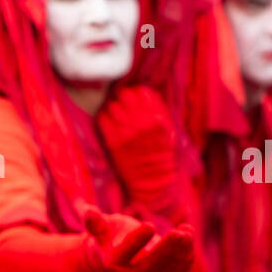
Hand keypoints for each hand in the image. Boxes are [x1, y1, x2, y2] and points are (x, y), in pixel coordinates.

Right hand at [83, 208, 193, 271]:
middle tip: (179, 233)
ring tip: (188, 230)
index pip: (125, 252)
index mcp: (113, 261)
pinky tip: (190, 242)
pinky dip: (185, 261)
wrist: (117, 262)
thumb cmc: (110, 237)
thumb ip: (96, 222)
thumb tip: (88, 212)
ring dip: (181, 253)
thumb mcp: (103, 228)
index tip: (150, 225)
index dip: (137, 240)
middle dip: (166, 250)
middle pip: (149, 267)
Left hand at [96, 87, 182, 217]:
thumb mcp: (168, 129)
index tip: (134, 98)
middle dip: (123, 99)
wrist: (152, 180)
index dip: (136, 93)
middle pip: (124, 95)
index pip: (141, 91)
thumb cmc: (161, 154)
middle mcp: (141, 122)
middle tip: (123, 106)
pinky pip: (103, 119)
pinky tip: (109, 125)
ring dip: (113, 109)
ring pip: (112, 105)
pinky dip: (104, 119)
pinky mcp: (113, 141)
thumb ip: (158, 110)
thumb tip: (144, 91)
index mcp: (157, 117)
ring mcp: (126, 131)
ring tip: (116, 116)